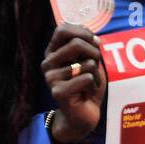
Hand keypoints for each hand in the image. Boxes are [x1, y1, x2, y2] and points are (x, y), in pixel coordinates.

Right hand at [42, 23, 105, 143]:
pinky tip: (87, 94)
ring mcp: (50, 78)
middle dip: (95, 53)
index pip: (62, 29)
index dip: (83, 32)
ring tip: (89, 84)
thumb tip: (90, 33)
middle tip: (95, 66)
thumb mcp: (88, 59)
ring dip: (96, 73)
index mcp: (53, 52)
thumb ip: (86, 44)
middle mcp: (47, 63)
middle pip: (76, 44)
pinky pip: (87, 78)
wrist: (83, 114)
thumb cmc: (87, 84)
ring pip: (86, 63)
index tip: (95, 43)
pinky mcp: (58, 92)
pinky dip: (94, 85)